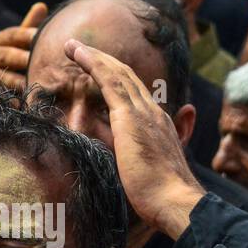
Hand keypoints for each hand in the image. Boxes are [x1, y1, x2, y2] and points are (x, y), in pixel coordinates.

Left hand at [63, 40, 203, 238]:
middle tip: (80, 49)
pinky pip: (109, 81)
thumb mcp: (147, 173)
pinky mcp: (130, 117)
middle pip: (126, 77)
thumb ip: (136, 159)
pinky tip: (78, 54)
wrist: (175, 201)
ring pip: (116, 73)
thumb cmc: (159, 198)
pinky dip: (93, 63)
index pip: (135, 93)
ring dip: (93, 57)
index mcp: (158, 124)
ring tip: (72, 46)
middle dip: (103, 60)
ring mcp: (144, 112)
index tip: (99, 70)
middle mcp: (153, 112)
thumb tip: (126, 159)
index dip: (116, 78)